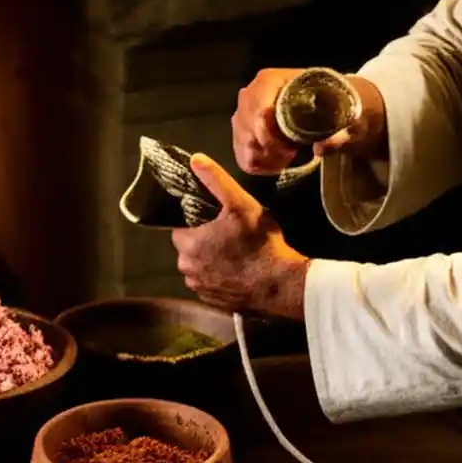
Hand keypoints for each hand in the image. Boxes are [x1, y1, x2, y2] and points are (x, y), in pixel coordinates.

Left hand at [171, 154, 309, 318]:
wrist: (281, 284)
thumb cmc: (260, 243)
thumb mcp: (240, 204)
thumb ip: (216, 181)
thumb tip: (195, 160)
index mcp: (189, 244)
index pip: (180, 229)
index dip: (197, 223)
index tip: (216, 222)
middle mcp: (188, 269)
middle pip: (188, 249)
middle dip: (203, 242)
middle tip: (229, 237)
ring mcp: (200, 289)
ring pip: (198, 268)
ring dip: (210, 262)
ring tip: (235, 255)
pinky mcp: (213, 303)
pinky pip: (209, 286)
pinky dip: (219, 279)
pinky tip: (238, 273)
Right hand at [232, 69, 387, 174]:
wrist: (330, 103)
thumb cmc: (334, 105)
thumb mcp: (343, 115)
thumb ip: (337, 131)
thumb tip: (323, 146)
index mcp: (269, 81)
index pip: (259, 113)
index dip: (272, 138)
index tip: (292, 149)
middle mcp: (250, 94)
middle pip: (249, 131)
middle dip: (271, 149)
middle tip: (293, 152)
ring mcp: (243, 113)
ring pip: (245, 146)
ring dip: (268, 157)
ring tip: (289, 154)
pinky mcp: (243, 132)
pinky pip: (243, 156)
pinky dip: (261, 165)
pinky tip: (280, 161)